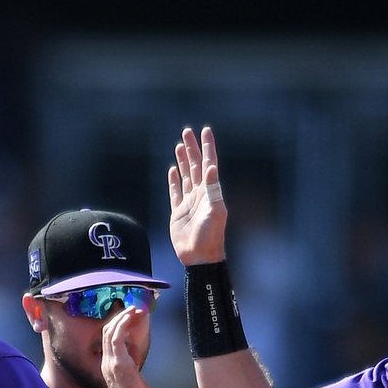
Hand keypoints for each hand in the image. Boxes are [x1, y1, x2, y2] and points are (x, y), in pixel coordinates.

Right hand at [101, 305, 151, 387]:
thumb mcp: (133, 374)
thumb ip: (132, 359)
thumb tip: (134, 347)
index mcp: (108, 364)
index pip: (109, 339)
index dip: (119, 324)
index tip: (131, 316)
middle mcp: (106, 361)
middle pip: (108, 331)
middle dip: (121, 317)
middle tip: (134, 309)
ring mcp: (111, 362)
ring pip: (111, 331)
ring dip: (123, 318)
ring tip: (134, 309)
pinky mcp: (118, 362)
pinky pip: (117, 338)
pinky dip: (123, 324)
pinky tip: (131, 317)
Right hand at [166, 127, 226, 265]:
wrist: (199, 257)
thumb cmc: (210, 235)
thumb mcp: (214, 211)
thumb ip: (213, 189)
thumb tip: (211, 167)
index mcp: (210, 191)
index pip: (209, 163)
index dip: (207, 147)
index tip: (205, 131)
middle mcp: (200, 193)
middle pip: (195, 165)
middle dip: (192, 148)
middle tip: (187, 132)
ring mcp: (189, 202)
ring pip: (186, 175)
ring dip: (183, 161)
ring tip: (179, 146)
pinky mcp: (178, 212)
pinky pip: (175, 192)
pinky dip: (174, 180)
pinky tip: (173, 171)